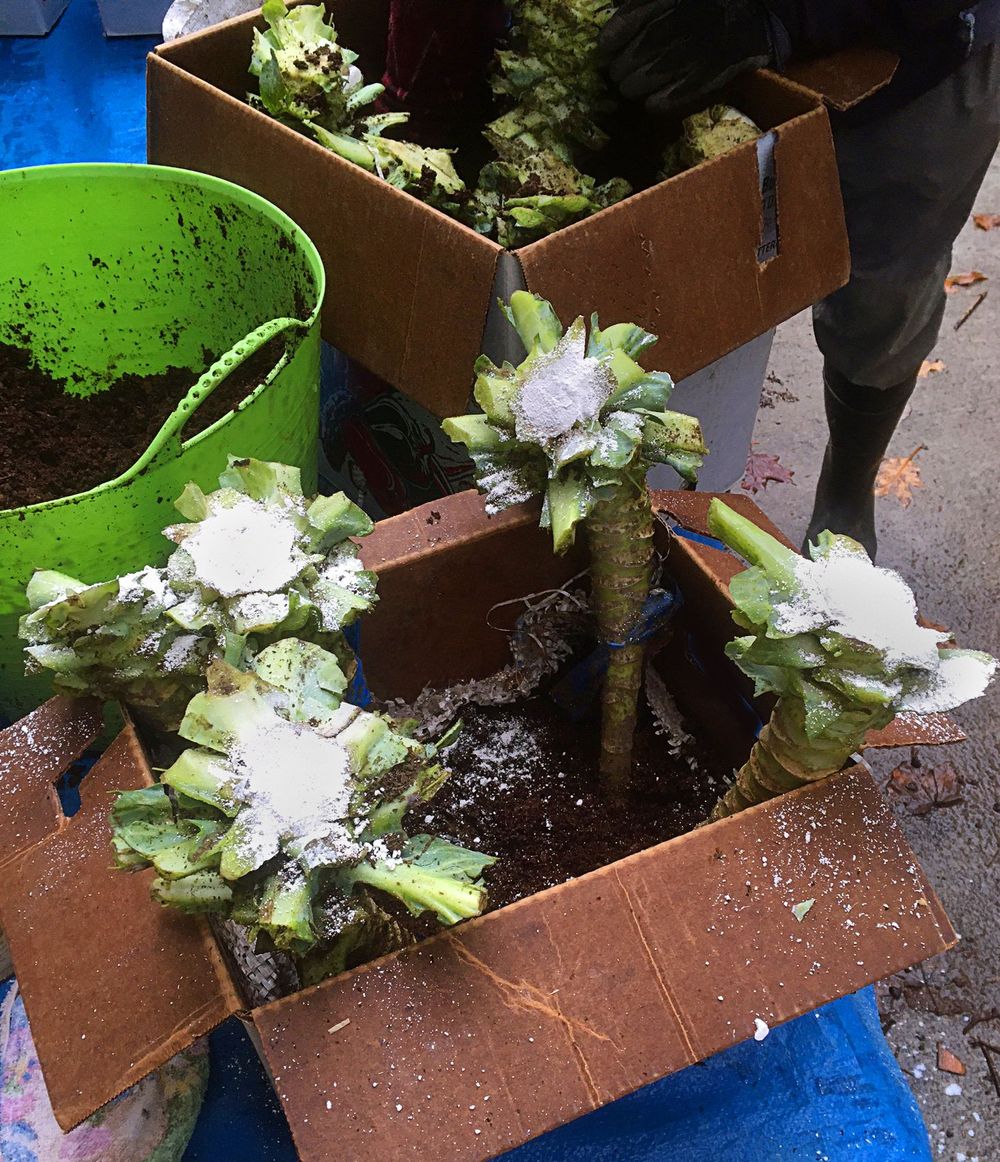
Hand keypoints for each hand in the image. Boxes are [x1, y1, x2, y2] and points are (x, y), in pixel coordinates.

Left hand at [600, 0, 778, 114]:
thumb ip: (646, 2)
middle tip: (619, 72)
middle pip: (631, 57)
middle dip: (621, 68)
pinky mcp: (708, 76)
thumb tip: (615, 22)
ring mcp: (693, 52)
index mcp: (668, 0)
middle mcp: (678, 24)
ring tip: (632, 87)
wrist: (759, 10)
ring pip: (643, 81)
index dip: (611, 40)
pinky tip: (652, 103)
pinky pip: (669, 99)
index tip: (605, 49)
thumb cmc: (712, 1)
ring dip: (634, 86)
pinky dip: (657, 103)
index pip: (625, 24)